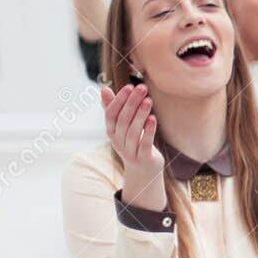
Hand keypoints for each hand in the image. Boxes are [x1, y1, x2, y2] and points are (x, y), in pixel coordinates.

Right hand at [101, 84, 165, 211]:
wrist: (143, 171)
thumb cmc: (134, 142)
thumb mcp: (123, 126)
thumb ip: (113, 108)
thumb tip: (104, 89)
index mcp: (111, 131)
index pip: (111, 113)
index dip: (119, 100)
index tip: (129, 86)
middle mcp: (117, 141)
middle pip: (123, 120)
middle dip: (132, 102)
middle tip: (142, 88)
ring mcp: (129, 151)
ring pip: (133, 131)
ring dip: (140, 114)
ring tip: (149, 100)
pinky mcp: (143, 158)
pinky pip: (144, 143)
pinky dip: (148, 130)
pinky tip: (153, 118)